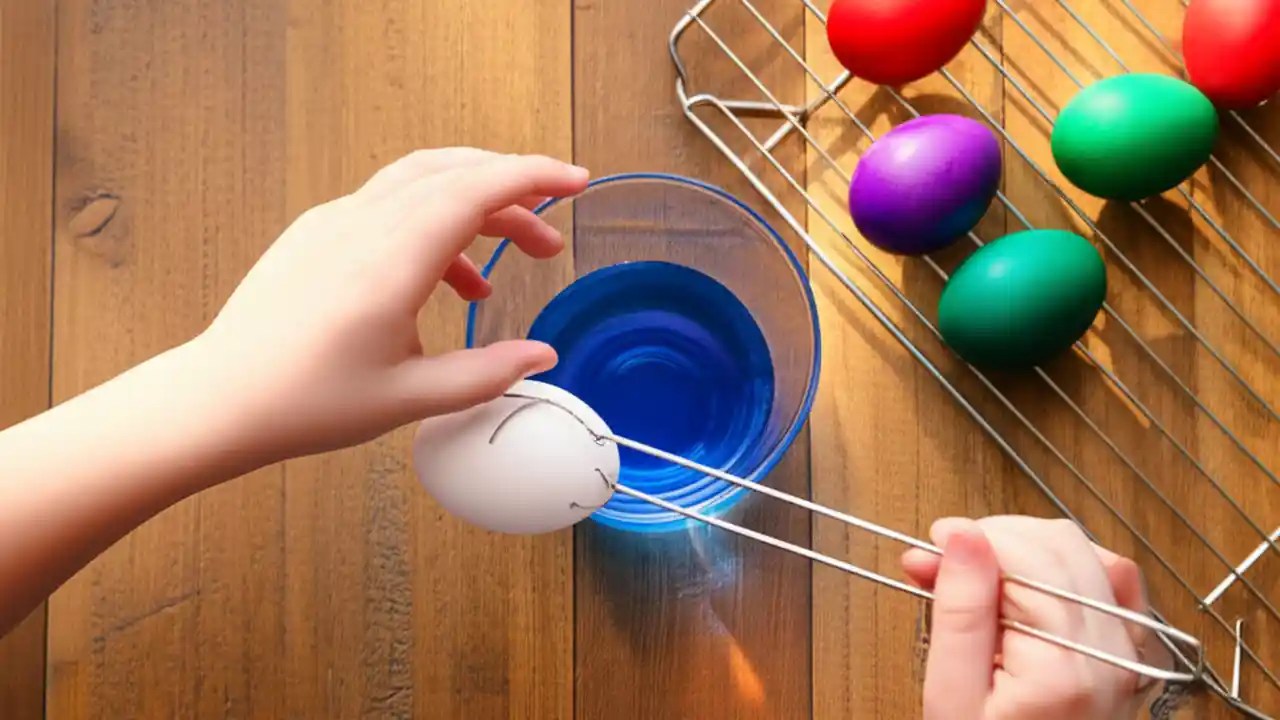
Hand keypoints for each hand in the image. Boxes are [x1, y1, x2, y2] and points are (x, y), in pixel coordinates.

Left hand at [196, 148, 588, 461]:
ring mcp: (334, 223)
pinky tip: (444, 282)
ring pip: (420, 183)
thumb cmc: (303, 402)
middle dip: (513, 194)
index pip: (476, 188)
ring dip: (472, 207)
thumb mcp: (408, 399)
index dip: (534, 177)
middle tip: (550, 237)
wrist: (218, 400)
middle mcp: (362, 226)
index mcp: (391, 260)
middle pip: (454, 175)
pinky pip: (388, 206)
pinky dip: (432, 225)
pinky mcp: (315, 234)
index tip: (575, 182)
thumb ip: (484, 375)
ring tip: (502, 266)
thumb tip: (540, 358)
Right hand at [901, 516, 1169, 719]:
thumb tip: (961, 535)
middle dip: (996, 540)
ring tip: (978, 580)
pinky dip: (1068, 570)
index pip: (1026, 554)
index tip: (933, 546)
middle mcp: (1115, 656)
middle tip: (944, 563)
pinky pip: (1114, 584)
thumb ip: (960, 612)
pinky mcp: (1134, 657)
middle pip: (1059, 544)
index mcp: (1066, 666)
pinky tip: (1029, 589)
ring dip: (1027, 551)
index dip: (973, 536)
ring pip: (1085, 553)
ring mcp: (1133, 656)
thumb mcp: (952, 696)